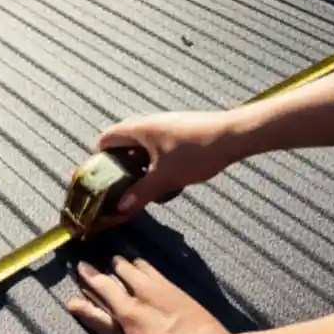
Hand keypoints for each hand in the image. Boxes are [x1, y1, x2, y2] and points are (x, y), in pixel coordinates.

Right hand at [68, 257, 232, 333]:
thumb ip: (106, 329)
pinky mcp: (181, 292)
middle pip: (118, 273)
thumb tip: (78, 306)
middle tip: (91, 266)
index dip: (87, 279)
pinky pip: (156, 271)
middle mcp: (143, 295)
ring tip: (117, 265)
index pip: (101, 288)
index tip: (78, 270)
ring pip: (137, 266)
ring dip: (124, 264)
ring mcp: (164, 290)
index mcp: (128, 313)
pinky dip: (144, 267)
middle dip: (102, 269)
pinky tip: (143, 270)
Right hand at [95, 111, 246, 220]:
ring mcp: (165, 127)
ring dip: (140, 167)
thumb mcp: (165, 178)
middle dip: (121, 168)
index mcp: (138, 129)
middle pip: (123, 145)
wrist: (234, 135)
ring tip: (146, 188)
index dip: (99, 159)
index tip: (102, 180)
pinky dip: (157, 163)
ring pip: (143, 148)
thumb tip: (121, 209)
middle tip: (123, 189)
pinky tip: (169, 180)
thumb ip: (141, 193)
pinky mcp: (180, 132)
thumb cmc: (195, 152)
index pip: (105, 139)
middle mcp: (148, 124)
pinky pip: (159, 148)